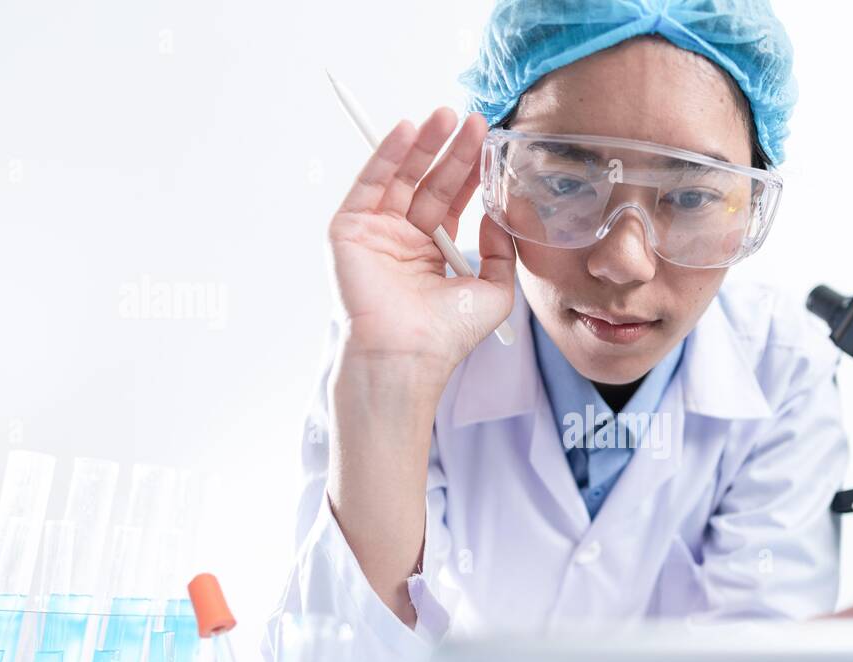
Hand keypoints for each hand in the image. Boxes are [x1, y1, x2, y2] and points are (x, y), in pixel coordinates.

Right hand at [328, 107, 517, 387]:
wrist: (408, 354)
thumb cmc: (448, 333)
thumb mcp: (495, 291)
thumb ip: (502, 252)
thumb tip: (498, 215)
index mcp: (432, 252)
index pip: (453, 200)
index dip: (470, 171)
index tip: (490, 142)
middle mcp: (402, 239)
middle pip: (429, 182)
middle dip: (451, 151)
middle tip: (474, 120)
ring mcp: (375, 232)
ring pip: (400, 177)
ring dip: (421, 144)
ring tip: (445, 115)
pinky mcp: (349, 230)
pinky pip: (369, 184)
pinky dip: (387, 155)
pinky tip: (407, 130)